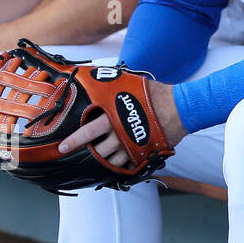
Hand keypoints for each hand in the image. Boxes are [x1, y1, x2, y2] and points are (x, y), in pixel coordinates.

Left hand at [58, 79, 182, 166]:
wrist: (180, 107)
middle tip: (82, 155)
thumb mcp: (128, 84)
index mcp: (113, 117)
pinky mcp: (143, 153)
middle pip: (97, 151)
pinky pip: (127, 165)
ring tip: (100, 158)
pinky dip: (120, 165)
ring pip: (111, 161)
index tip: (63, 147)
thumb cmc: (155, 93)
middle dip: (89, 153)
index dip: (73, 141)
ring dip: (104, 160)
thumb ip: (109, 85)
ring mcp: (132, 145)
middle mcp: (120, 133)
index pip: (87, 132)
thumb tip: (91, 77)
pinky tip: (117, 162)